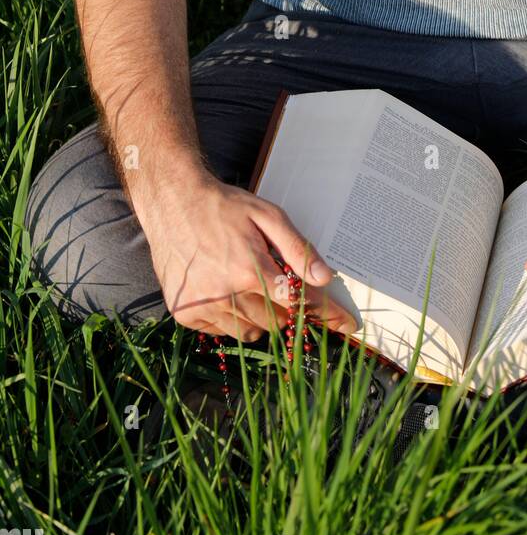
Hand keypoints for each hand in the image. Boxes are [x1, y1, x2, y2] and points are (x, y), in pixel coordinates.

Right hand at [134, 168, 357, 340]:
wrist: (172, 202)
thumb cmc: (223, 206)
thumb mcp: (267, 216)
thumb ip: (297, 248)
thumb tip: (323, 278)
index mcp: (250, 269)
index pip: (298, 302)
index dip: (326, 314)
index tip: (346, 324)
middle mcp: (226, 293)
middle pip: (276, 322)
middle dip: (286, 309)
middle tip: (280, 287)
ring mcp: (203, 306)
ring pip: (249, 332)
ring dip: (259, 316)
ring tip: (247, 284)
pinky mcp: (186, 314)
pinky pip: (222, 332)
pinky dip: (231, 318)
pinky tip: (225, 290)